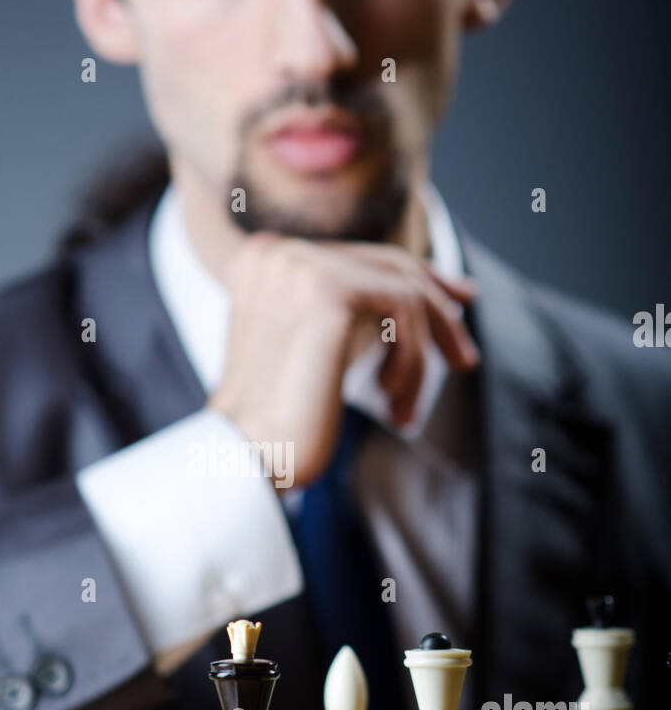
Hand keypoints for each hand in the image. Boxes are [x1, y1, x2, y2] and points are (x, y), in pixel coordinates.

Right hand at [207, 233, 478, 487]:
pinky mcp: (326, 287)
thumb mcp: (313, 350)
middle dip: (438, 307)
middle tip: (463, 354)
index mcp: (264, 259)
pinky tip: (392, 400)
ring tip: (407, 406)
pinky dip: (411, 360)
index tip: (454, 304)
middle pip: (387, 264)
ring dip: (421, 354)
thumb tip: (420, 293)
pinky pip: (404, 308)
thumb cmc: (278, 422)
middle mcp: (278, 251)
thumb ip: (347, 314)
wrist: (247, 458)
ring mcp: (300, 264)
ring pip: (403, 289)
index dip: (416, 278)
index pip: (358, 257)